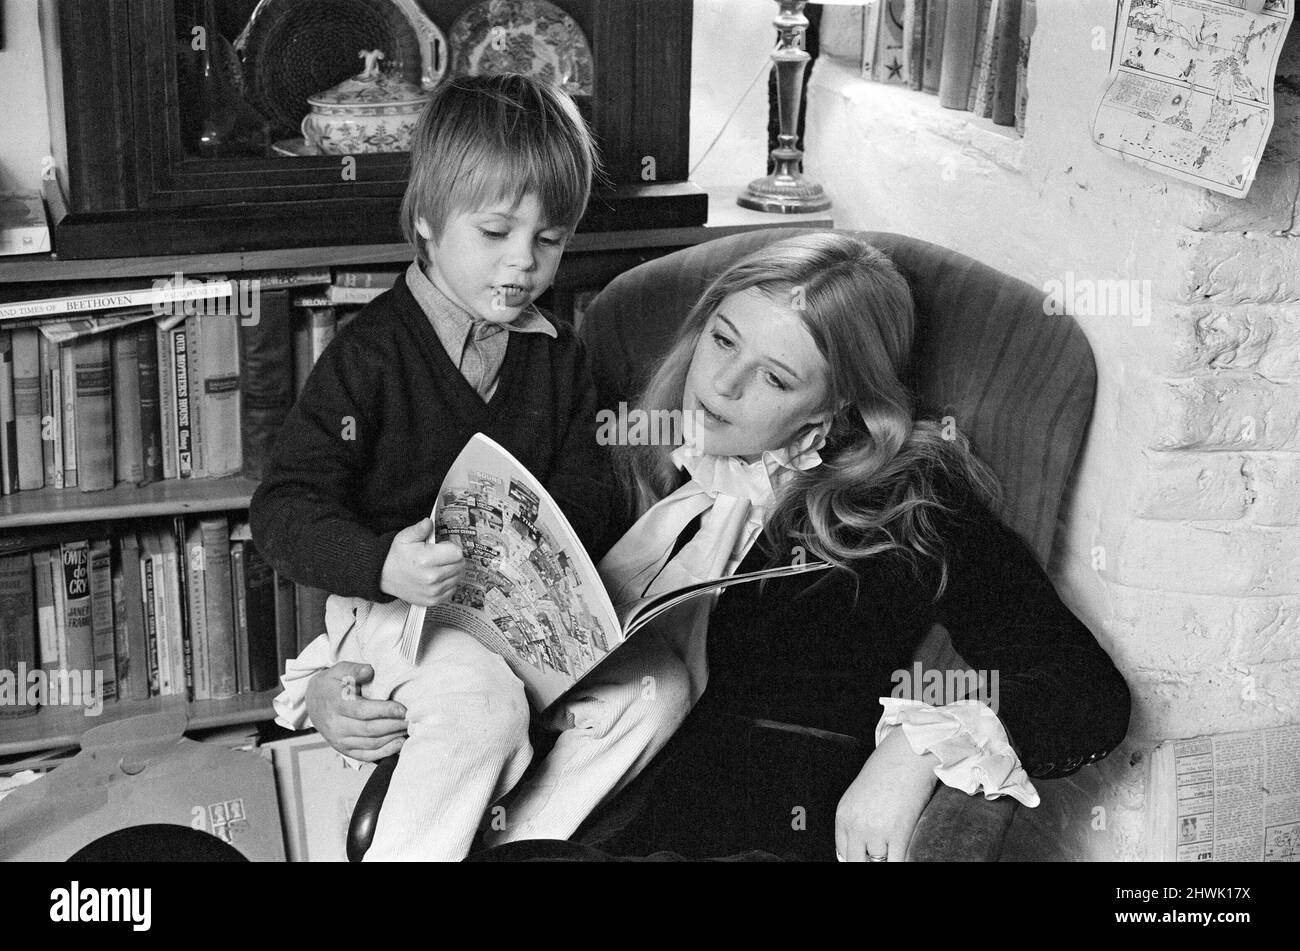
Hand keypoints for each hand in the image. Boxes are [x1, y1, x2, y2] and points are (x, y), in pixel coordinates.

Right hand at [305, 662, 408, 761]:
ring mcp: (339, 740)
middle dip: (394, 725)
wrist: (312, 702)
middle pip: (369, 729)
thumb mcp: (338, 670)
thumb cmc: (331, 685)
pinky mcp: (343, 749)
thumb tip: (369, 671)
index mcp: (335, 704)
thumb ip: (354, 670)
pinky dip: (384, 752)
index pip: (362, 710)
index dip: (384, 711)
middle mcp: (336, 725)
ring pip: (369, 744)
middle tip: (411, 720)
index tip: (403, 709)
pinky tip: (399, 744)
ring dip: (392, 738)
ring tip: (408, 729)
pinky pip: (365, 755)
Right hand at [379, 517, 464, 605]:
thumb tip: (430, 522)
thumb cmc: (397, 555)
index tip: (443, 547)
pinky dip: (448, 584)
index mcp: (426, 559)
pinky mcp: (432, 601)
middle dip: (454, 559)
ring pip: (458, 578)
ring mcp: (433, 591)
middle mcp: (432, 577)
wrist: (383, 576)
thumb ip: (420, 529)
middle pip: (460, 566)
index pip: (457, 553)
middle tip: (441, 557)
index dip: (451, 548)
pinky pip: (452, 590)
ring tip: (438, 567)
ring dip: (452, 572)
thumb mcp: (405, 537)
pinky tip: (437, 578)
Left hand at [835, 727, 939, 862]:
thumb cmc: (889, 770)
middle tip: (883, 853)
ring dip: (890, 855)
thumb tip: (866, 850)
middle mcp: (855, 824)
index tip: (869, 857)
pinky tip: (906, 852)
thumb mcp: (861, 796)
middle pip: (856, 862)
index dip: (858, 857)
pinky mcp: (898, 832)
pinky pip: (896, 862)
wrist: (909, 752)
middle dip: (870, 861)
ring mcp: (876, 830)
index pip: (842, 852)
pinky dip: (902, 860)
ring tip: (898, 840)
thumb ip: (858, 821)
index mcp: (843, 815)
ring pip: (880, 862)